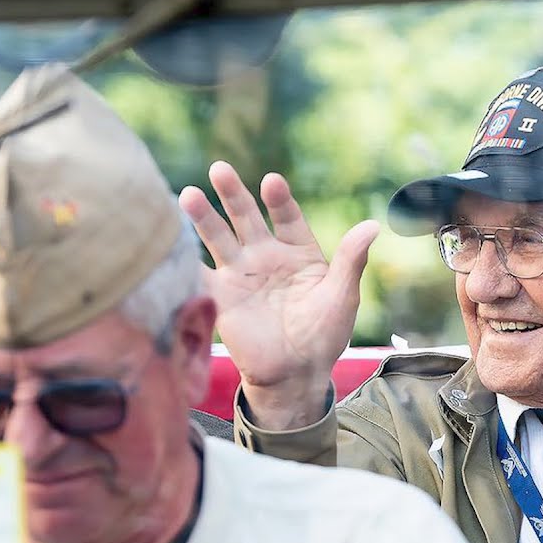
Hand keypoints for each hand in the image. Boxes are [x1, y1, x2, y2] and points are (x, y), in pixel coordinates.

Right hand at [179, 161, 380, 429]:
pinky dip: (183, 258)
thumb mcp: (342, 295)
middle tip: (220, 169)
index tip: (272, 181)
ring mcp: (240, 275)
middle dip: (233, 194)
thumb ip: (351, 260)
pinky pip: (197, 273)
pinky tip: (168, 238)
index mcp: (298, 252)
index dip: (279, 199)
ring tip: (187, 195)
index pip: (287, 216)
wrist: (295, 374)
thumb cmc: (324, 334)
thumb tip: (374, 225)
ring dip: (203, 217)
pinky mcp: (219, 297)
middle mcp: (266, 256)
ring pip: (218, 238)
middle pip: (246, 218)